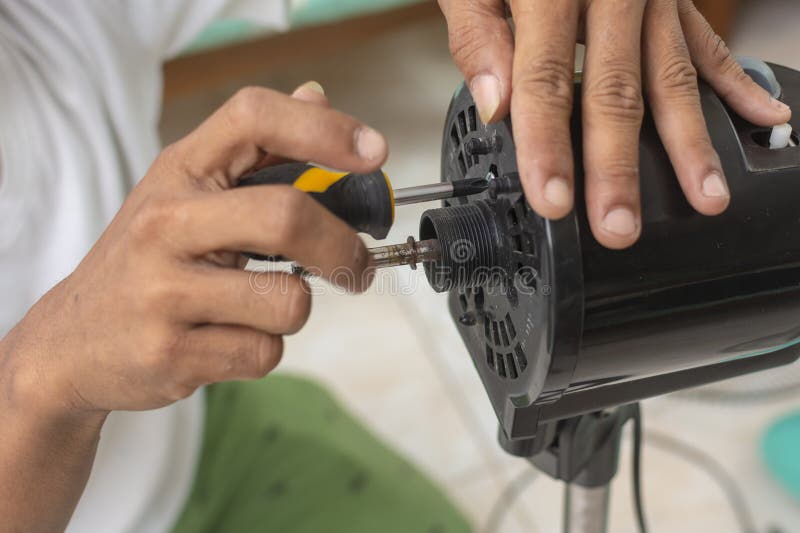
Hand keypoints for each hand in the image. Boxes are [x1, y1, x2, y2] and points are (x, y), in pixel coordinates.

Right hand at [2, 82, 386, 417]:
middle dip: (343, 248)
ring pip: (288, 301)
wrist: (74, 341)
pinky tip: (226, 338)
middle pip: (287, 217)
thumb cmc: (148, 259)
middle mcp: (165, 223)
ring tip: (257, 307)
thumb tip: (319, 98)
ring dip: (294, 310)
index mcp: (179, 171)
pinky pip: (264, 352)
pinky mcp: (170, 353)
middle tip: (357, 267)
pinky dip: (263, 349)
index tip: (376, 153)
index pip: (253, 118)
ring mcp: (163, 290)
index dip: (324, 130)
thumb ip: (256, 149)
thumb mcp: (187, 191)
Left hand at [440, 0, 790, 247]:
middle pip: (616, 90)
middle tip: (620, 225)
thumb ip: (478, 35)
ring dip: (690, 142)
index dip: (549, 146)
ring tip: (707, 197)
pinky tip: (764, 117)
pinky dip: (735, 82)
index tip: (554, 200)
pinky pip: (706, 42)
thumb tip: (497, 105)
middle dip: (618, 166)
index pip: (545, 81)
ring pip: (672, 76)